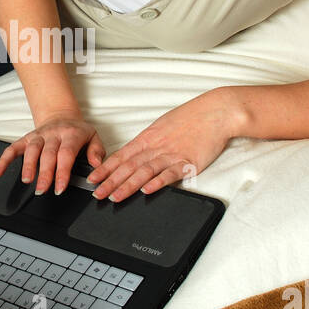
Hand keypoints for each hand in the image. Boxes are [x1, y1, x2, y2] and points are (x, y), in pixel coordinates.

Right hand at [0, 114, 105, 195]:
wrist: (62, 115)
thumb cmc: (78, 131)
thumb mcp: (94, 137)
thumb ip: (97, 151)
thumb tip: (96, 165)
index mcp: (71, 134)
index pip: (66, 154)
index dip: (62, 171)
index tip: (60, 187)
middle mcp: (53, 134)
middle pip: (47, 154)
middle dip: (44, 173)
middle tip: (42, 190)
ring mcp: (39, 136)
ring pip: (31, 150)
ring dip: (28, 166)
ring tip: (27, 181)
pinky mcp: (27, 138)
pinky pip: (13, 147)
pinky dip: (4, 159)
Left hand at [86, 90, 239, 200]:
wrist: (216, 112)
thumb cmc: (192, 117)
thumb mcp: (163, 126)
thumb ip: (149, 142)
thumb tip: (135, 155)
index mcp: (148, 138)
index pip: (121, 155)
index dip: (105, 168)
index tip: (93, 179)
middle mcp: (157, 146)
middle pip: (129, 166)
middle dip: (110, 181)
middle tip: (97, 194)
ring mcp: (172, 154)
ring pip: (144, 171)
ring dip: (128, 186)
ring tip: (115, 197)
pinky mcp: (189, 162)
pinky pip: (170, 173)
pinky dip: (157, 182)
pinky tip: (147, 190)